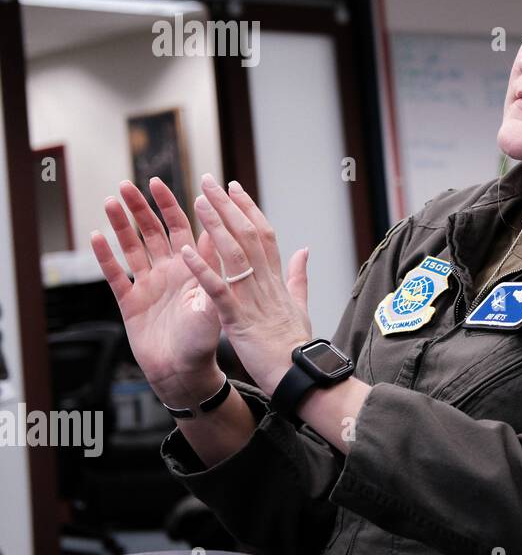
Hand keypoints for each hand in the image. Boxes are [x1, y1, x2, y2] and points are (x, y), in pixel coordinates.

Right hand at [91, 178, 223, 408]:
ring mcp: (148, 285)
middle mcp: (171, 271)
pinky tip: (97, 235)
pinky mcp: (130, 302)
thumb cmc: (206, 341)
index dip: (175, 205)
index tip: (165, 182)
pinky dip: (106, 256)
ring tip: (112, 200)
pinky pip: (115, 275)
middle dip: (144, 207)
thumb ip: (215, 273)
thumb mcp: (215, 303)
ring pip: (133, 247)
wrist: (184, 373)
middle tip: (131, 184)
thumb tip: (221, 239)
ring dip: (122, 225)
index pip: (185, 227)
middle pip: (155, 231)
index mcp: (195, 268)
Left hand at [179, 174, 311, 394]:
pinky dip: (202, 269)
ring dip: (214, 225)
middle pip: (247, 235)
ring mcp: (253, 299)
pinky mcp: (238, 318)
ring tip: (196, 200)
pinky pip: (218, 289)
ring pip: (233, 254)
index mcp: (277, 279)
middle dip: (227, 206)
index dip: (247, 208)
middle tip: (207, 180)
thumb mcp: (300, 305)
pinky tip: (185, 250)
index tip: (232, 187)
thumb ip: (299, 275)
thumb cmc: (296, 344)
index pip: (263, 234)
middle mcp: (266, 282)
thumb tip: (304, 249)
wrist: (300, 373)